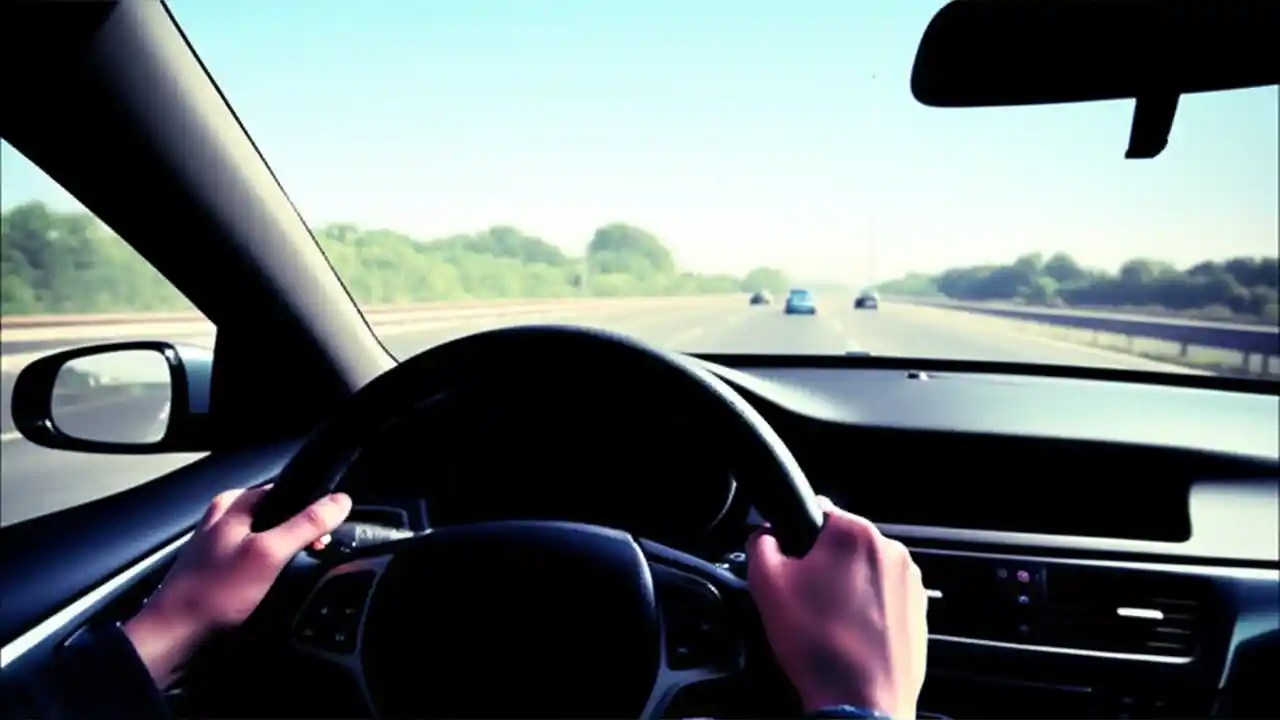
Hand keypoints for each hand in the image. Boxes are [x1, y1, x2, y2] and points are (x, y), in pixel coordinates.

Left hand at [122, 485, 351, 687]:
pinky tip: (268, 585)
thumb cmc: (213, 594)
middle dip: (300, 534)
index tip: (324, 535)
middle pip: (279, 514)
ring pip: (267, 536)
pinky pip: (254, 556)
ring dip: (284, 552)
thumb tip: (340, 501)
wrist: (174, 635)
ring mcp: (218, 542)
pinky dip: (268, 567)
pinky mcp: (217, 566)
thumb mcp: (269, 554)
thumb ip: (306, 524)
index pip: (288, 491)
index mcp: (234, 503)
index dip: (313, 510)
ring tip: (287, 574)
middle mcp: (223, 516)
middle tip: (310, 555)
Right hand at [747, 497, 927, 717]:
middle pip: (842, 545)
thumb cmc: (819, 645)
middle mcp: (891, 550)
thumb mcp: (767, 585)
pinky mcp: (919, 610)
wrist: (861, 701)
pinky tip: (849, 636)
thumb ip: (760, 545)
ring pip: (863, 572)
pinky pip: (883, 598)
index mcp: (855, 532)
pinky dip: (866, 611)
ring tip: (828, 624)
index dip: (795, 541)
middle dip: (821, 566)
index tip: (789, 567)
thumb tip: (766, 537)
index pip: (817, 513)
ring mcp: (910, 581)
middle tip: (804, 601)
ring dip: (845, 589)